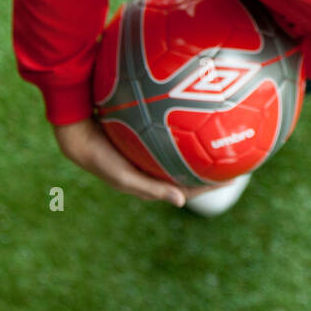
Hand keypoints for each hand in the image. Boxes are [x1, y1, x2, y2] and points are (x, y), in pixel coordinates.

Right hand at [52, 118, 222, 207]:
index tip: (235, 176)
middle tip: (235, 154)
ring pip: (184, 147)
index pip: (188, 187)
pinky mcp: (146, 130)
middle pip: (190, 167)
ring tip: (224, 130)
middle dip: (212, 164)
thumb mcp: (123, 176)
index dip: (210, 184)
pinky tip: (199, 108)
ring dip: (202, 142)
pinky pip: (172, 128)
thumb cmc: (98, 156)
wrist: (75, 129)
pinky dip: (187, 123)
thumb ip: (151, 188)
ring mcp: (150, 148)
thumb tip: (182, 202)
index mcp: (151, 181)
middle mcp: (154, 165)